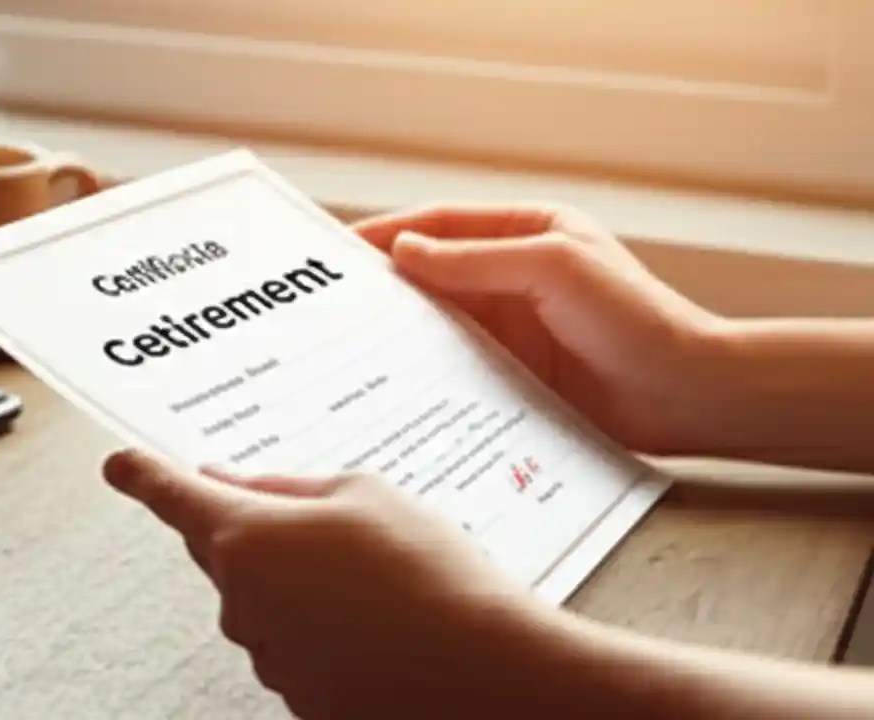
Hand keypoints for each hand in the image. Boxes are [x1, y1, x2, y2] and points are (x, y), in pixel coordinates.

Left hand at [102, 449, 562, 719]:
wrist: (479, 672)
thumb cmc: (427, 575)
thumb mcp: (364, 495)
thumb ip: (290, 490)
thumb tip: (244, 489)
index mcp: (245, 538)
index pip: (174, 496)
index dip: (144, 475)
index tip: (120, 464)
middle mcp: (241, 602)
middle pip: (229, 552)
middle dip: (266, 535)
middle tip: (333, 528)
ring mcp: (268, 655)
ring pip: (268, 602)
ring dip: (304, 587)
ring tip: (382, 582)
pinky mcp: (299, 696)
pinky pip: (299, 646)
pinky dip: (328, 631)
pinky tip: (381, 622)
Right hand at [353, 204, 727, 454]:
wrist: (687, 394)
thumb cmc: (636, 318)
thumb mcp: (553, 269)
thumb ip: (475, 260)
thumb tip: (403, 251)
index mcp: (526, 232)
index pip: (440, 227)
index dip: (387, 235)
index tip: (338, 252)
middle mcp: (512, 276)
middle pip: (431, 275)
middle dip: (384, 285)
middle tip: (329, 304)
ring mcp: (511, 327)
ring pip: (438, 323)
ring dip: (399, 331)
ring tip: (347, 345)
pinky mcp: (512, 374)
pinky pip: (455, 366)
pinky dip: (424, 370)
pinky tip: (394, 383)